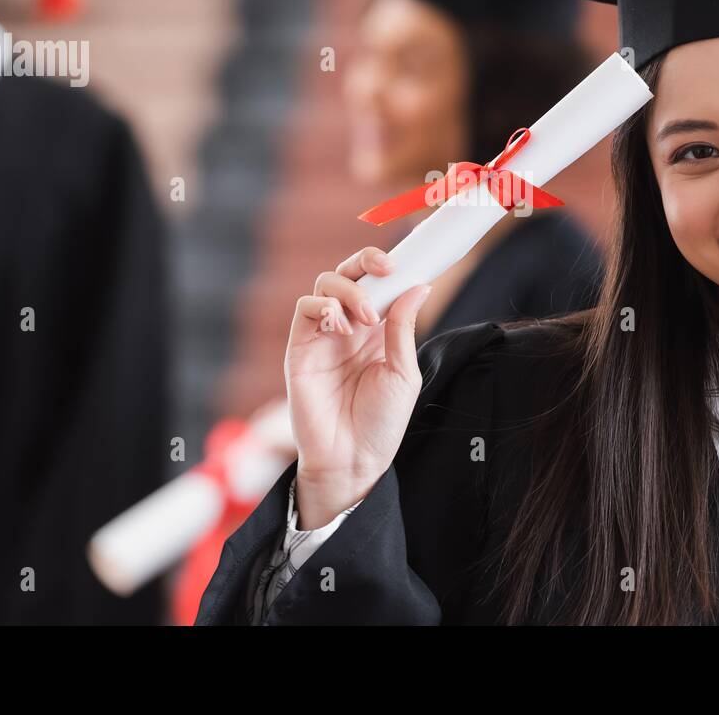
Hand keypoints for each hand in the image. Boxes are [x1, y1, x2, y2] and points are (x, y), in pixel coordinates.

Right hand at [285, 246, 431, 528]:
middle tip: (385, 269)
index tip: (407, 258)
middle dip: (365, 262)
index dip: (389, 264)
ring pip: (325, 283)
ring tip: (366, 319)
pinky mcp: (300, 349)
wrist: (352, 460)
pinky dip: (323, 307)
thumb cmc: (381, 422)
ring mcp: (322, 336)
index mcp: (377, 329)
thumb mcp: (403, 372)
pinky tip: (341, 326)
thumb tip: (418, 285)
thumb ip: (403, 328)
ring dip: (348, 290)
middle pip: (348, 273)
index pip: (378, 283)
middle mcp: (348, 326)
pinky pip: (304, 310)